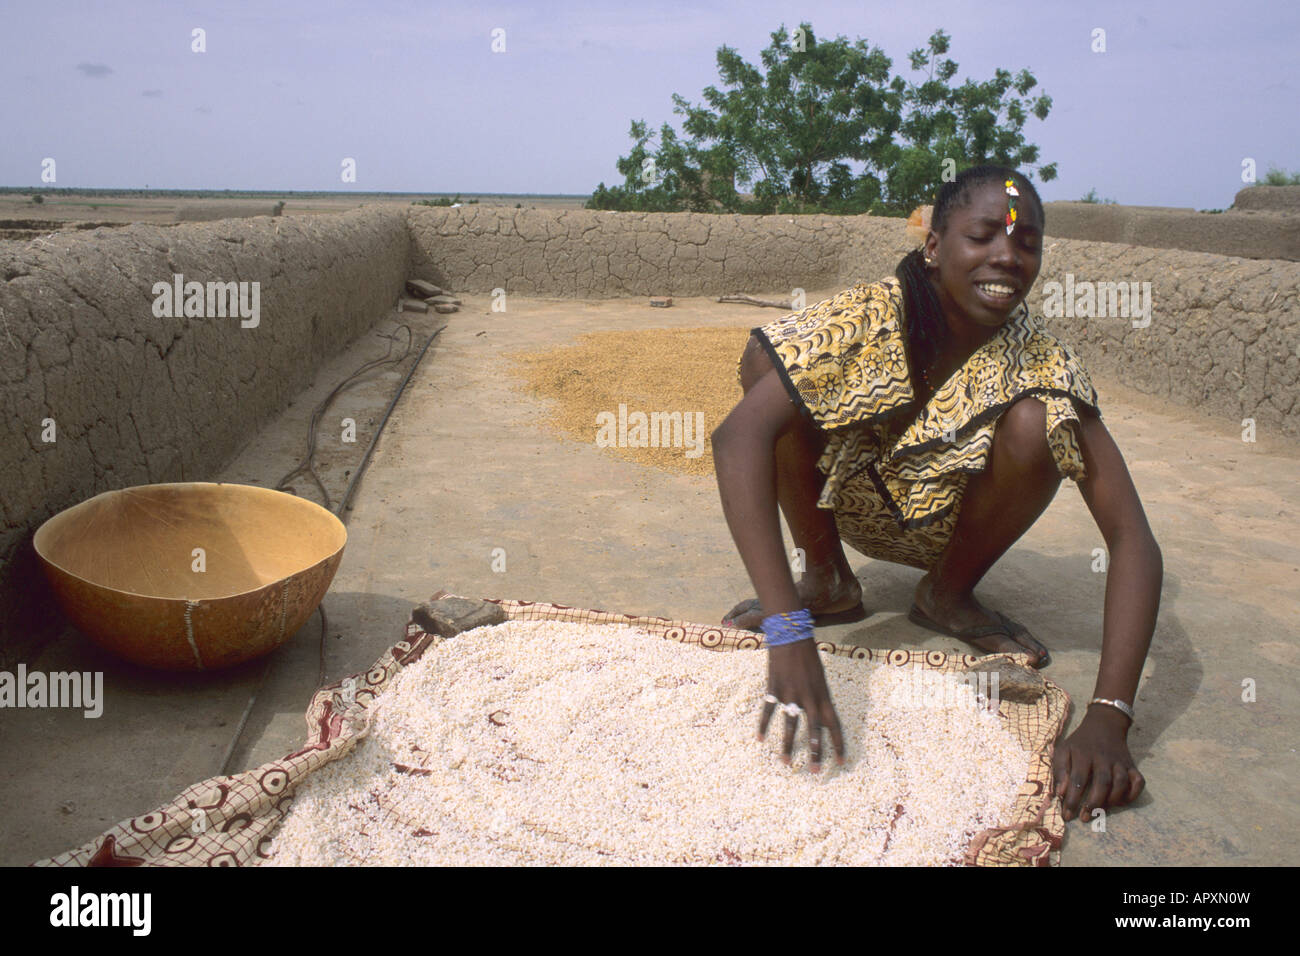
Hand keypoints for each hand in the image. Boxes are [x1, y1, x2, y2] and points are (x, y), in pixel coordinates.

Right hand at [757, 639, 844, 772]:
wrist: (791, 635)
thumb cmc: (807, 655)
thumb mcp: (819, 677)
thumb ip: (819, 697)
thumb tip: (818, 715)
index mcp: (823, 695)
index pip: (834, 725)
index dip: (838, 744)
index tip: (840, 762)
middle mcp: (809, 697)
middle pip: (814, 731)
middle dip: (816, 753)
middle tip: (816, 772)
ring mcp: (791, 694)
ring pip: (791, 725)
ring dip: (788, 746)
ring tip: (786, 763)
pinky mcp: (775, 688)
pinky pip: (769, 711)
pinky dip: (764, 725)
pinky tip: (760, 739)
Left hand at [1051, 705, 1143, 821]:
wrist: (1104, 724)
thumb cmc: (1080, 742)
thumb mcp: (1063, 750)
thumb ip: (1060, 770)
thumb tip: (1061, 793)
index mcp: (1083, 754)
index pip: (1078, 780)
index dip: (1072, 799)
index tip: (1067, 816)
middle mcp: (1103, 758)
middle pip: (1102, 783)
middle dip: (1093, 803)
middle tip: (1084, 818)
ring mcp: (1120, 762)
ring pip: (1120, 783)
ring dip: (1112, 800)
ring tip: (1100, 811)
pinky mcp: (1132, 766)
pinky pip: (1138, 781)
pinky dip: (1133, 794)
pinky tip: (1122, 802)